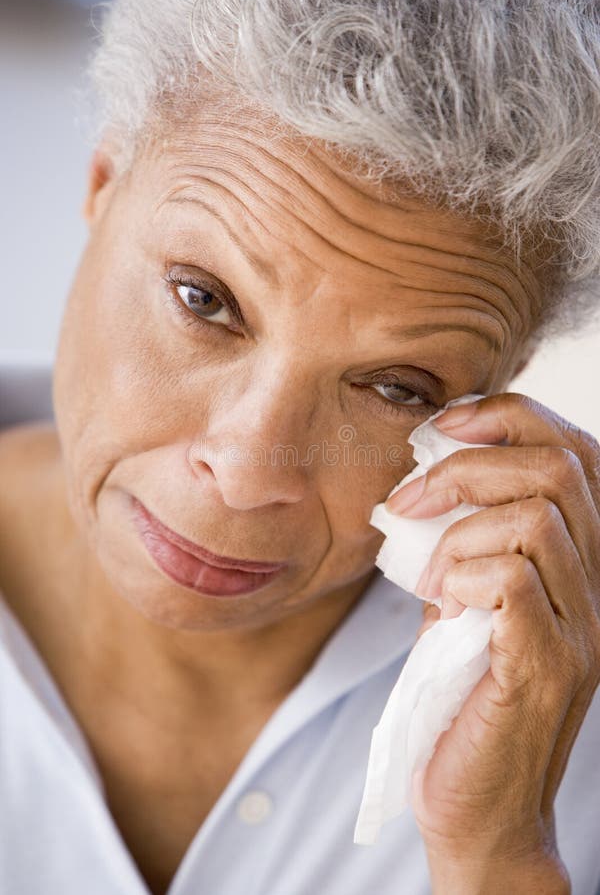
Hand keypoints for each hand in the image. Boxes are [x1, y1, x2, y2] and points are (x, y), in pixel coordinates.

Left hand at [386, 393, 599, 892]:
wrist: (478, 809)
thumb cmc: (462, 699)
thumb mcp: (460, 602)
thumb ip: (458, 543)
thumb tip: (420, 485)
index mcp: (578, 563)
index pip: (577, 453)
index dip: (511, 418)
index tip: (442, 426)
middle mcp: (596, 588)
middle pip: (559, 470)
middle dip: (467, 465)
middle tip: (405, 498)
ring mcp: (580, 628)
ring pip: (537, 519)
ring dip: (456, 527)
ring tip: (421, 566)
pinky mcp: (547, 666)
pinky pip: (512, 580)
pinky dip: (460, 572)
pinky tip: (438, 600)